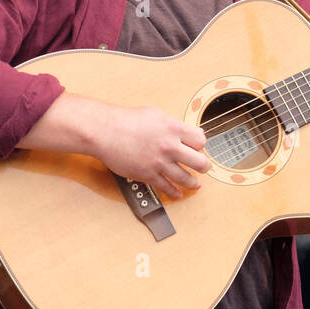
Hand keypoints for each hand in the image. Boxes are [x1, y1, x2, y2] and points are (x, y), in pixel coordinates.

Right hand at [94, 105, 210, 199]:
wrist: (106, 132)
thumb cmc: (127, 120)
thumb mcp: (155, 114)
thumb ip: (173, 124)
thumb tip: (185, 130)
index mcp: (174, 129)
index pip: (200, 140)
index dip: (200, 144)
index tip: (199, 148)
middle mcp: (170, 147)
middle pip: (199, 162)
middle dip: (204, 166)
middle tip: (204, 167)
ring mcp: (160, 163)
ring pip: (185, 178)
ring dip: (193, 183)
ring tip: (196, 185)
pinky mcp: (148, 175)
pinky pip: (166, 187)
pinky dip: (174, 192)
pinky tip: (178, 193)